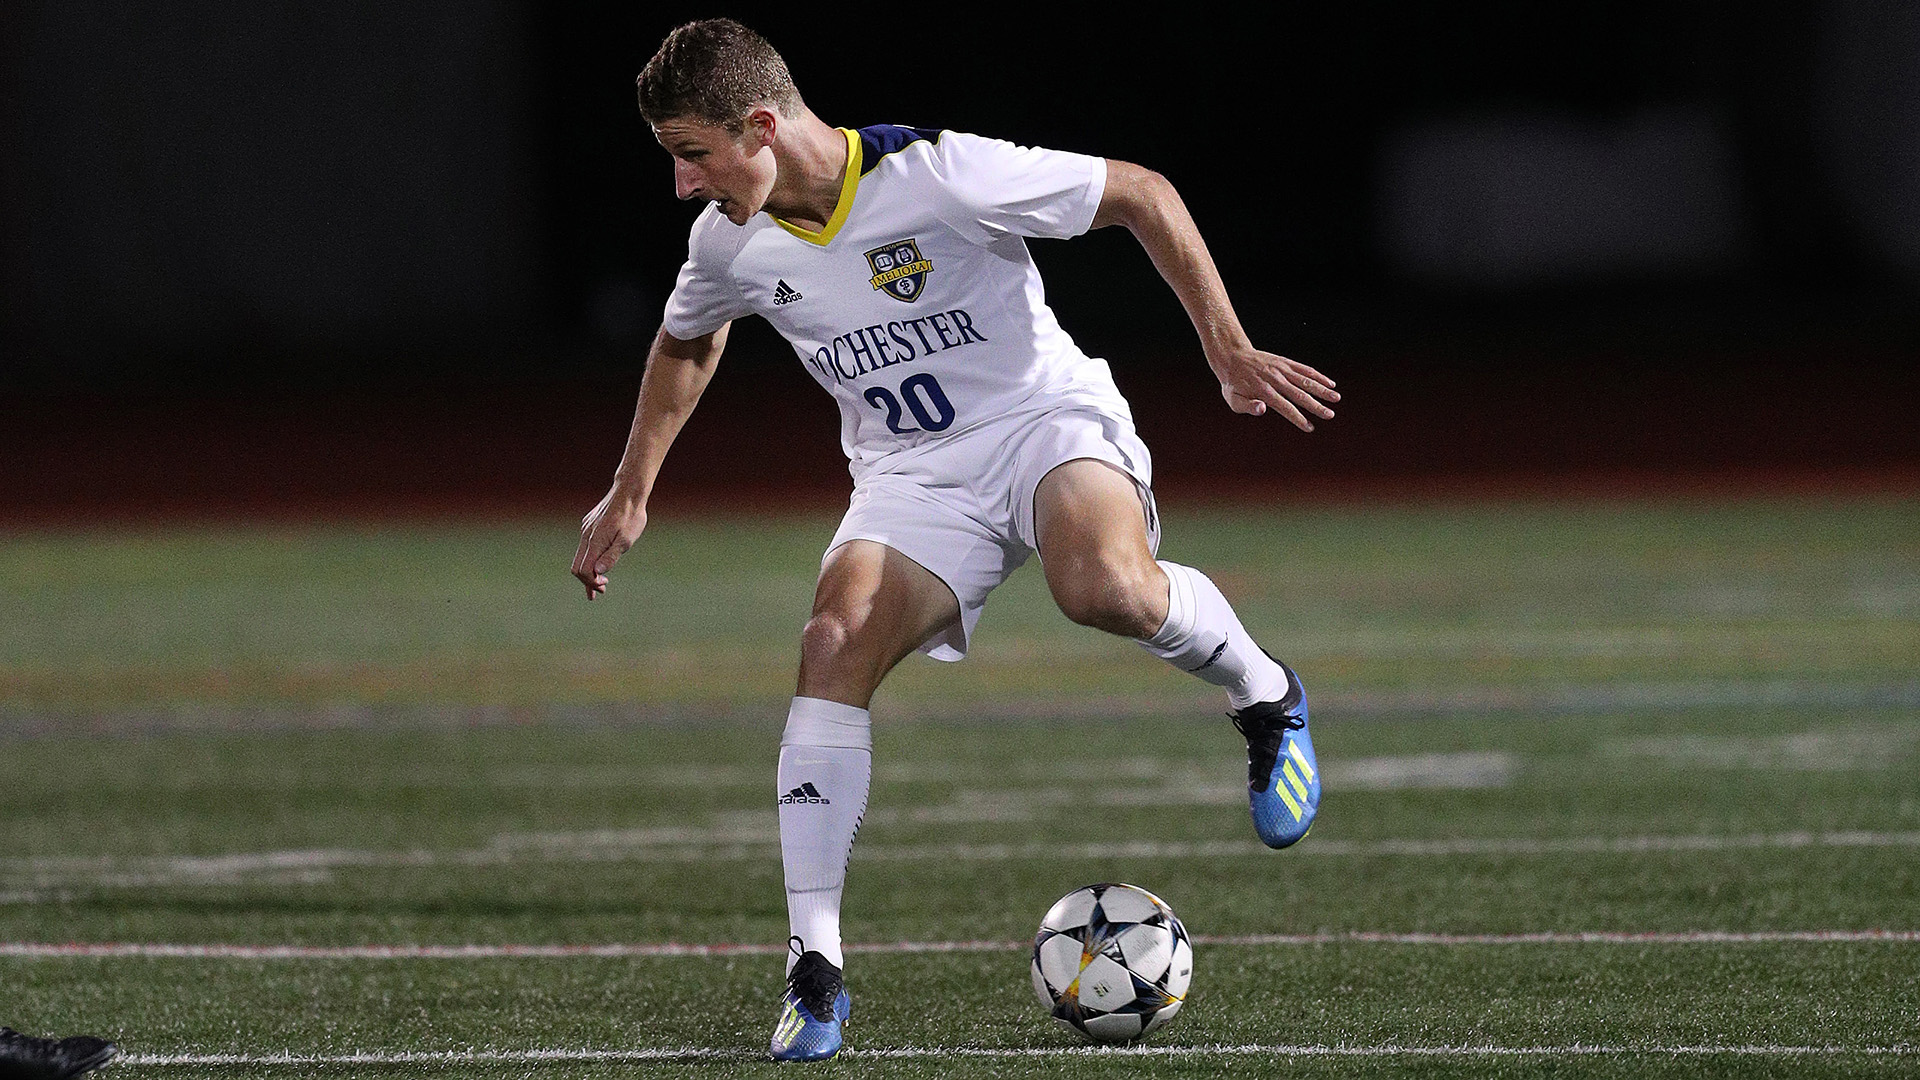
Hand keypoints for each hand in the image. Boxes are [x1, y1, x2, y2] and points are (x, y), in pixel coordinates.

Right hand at [571, 486, 647, 599]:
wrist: (629, 492)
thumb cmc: (631, 516)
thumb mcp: (627, 540)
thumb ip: (611, 556)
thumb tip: (598, 572)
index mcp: (595, 541)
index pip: (584, 570)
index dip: (592, 583)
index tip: (605, 586)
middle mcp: (586, 536)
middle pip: (578, 566)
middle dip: (588, 581)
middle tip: (602, 590)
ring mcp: (586, 529)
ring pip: (580, 556)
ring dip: (589, 571)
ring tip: (600, 582)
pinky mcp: (589, 524)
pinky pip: (585, 546)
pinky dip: (590, 558)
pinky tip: (599, 562)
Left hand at [1210, 346, 1339, 430]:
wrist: (1233, 357)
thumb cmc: (1233, 384)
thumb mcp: (1233, 399)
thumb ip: (1247, 407)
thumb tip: (1262, 410)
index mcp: (1264, 391)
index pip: (1285, 407)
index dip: (1298, 418)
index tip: (1310, 427)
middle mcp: (1276, 380)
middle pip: (1299, 394)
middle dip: (1316, 406)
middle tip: (1330, 415)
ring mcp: (1282, 369)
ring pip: (1306, 380)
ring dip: (1322, 390)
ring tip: (1336, 398)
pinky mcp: (1285, 362)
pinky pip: (1304, 369)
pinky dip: (1318, 376)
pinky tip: (1330, 383)